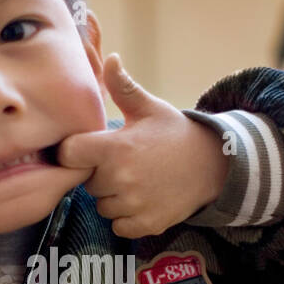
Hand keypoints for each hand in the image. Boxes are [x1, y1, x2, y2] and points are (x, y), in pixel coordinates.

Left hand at [56, 53, 229, 238]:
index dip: (74, 152)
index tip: (88, 150)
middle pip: (87, 183)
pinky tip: (142, 200)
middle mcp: (121, 178)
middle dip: (99, 174)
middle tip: (124, 164)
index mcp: (116, 147)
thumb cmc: (175, 134)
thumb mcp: (150, 108)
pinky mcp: (147, 223)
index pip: (69, 154)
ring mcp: (134, 204)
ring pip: (103, 206)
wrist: (214, 165)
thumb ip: (124, 88)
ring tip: (136, 181)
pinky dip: (127, 218)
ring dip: (113, 197)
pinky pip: (119, 226)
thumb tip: (110, 58)